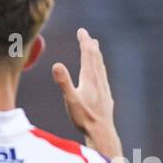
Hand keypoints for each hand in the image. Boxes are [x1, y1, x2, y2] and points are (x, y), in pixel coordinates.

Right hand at [52, 28, 116, 151]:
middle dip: (90, 44)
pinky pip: (103, 76)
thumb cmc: (84, 117)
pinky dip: (100, 68)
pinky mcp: (106, 96)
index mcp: (89, 78)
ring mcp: (104, 87)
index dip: (84, 41)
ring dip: (96, 55)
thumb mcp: (70, 100)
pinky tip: (99, 73)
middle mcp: (99, 80)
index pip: (88, 54)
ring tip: (94, 47)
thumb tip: (56, 65)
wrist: (102, 132)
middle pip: (96, 57)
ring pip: (101, 66)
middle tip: (86, 35)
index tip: (81, 31)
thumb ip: (63, 82)